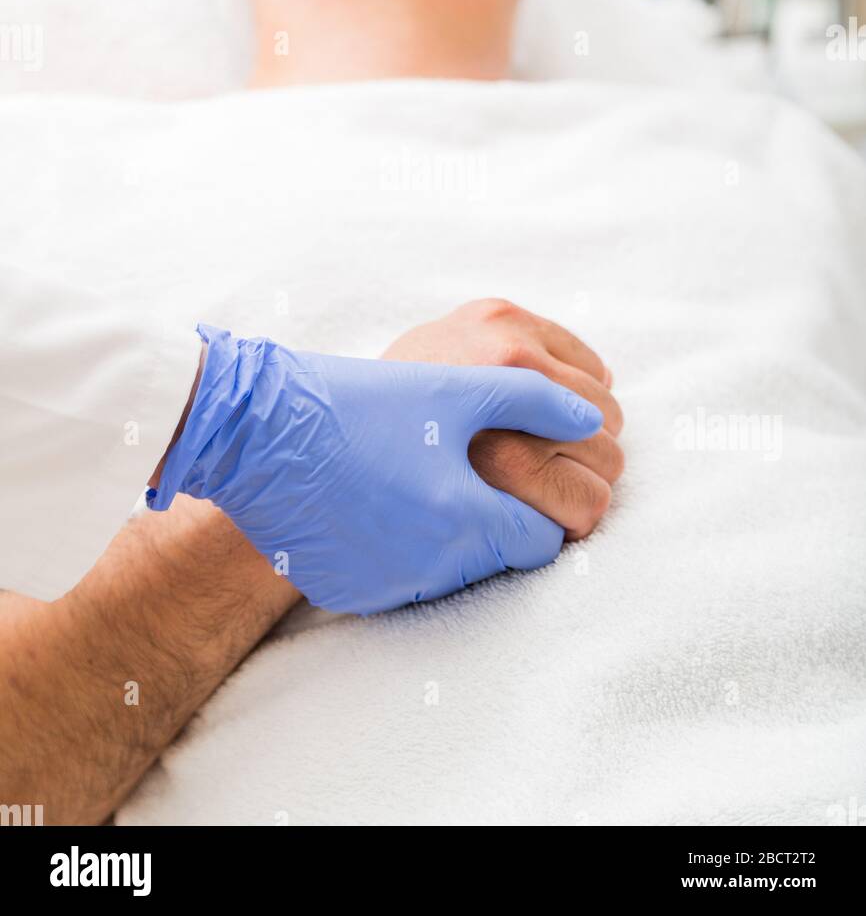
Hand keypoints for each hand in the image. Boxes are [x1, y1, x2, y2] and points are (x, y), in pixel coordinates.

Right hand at [147, 321, 604, 615]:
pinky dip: (404, 546)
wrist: (259, 432)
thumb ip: (536, 400)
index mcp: (466, 517)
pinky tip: (381, 497)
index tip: (524, 472)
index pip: (543, 537)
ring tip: (419, 476)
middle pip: (499, 555)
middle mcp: (432, 567)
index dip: (543, 502)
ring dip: (451, 531)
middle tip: (468, 469)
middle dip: (499, 516)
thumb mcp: (455, 387)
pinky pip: (402, 576)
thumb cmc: (360, 402)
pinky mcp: (351, 591)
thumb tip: (590, 417)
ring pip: (453, 568)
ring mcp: (387, 585)